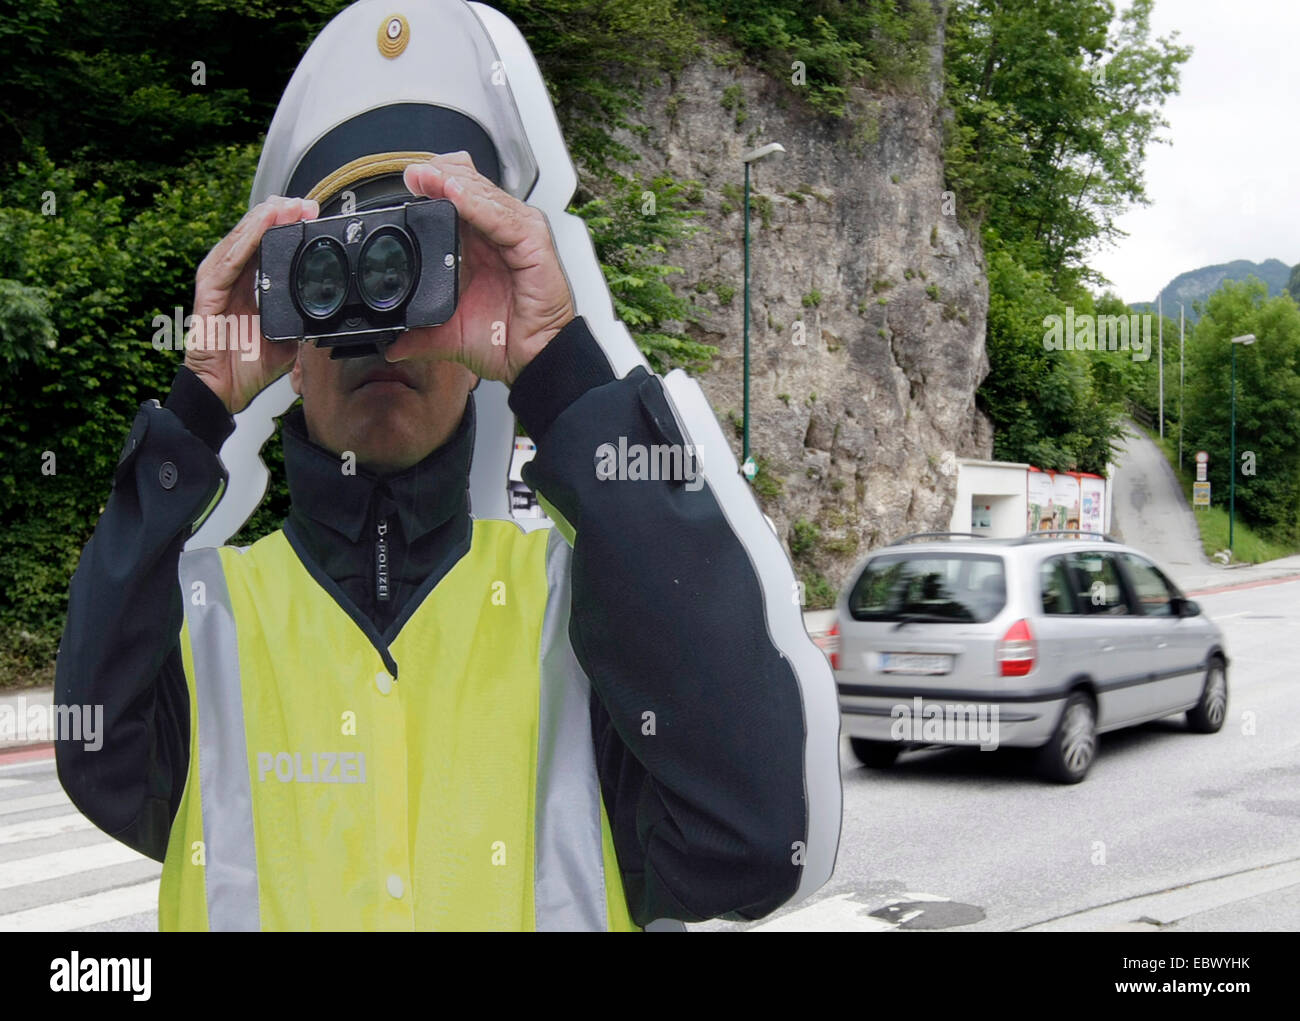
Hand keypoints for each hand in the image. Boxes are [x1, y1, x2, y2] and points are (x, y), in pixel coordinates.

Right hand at [186, 195, 318, 412]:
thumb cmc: (248, 366)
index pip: (267, 247)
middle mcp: (232, 278)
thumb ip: (302, 318)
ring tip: (287, 204)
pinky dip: (247, 238)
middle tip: (306, 204)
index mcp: (249, 285)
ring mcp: (218, 282)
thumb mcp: (287, 337)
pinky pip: (230, 259)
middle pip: (254, 236)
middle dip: (280, 216)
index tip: (313, 218)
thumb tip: (328, 310)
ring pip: (241, 240)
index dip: (288, 229)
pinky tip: (262, 222)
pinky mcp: (209, 291)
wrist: (226, 389)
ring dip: (265, 220)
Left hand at [398, 152, 574, 385]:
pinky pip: (503, 217)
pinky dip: (478, 204)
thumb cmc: (505, 341)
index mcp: (479, 244)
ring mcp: (519, 233)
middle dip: (439, 175)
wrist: (530, 361)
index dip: (433, 185)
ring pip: (485, 195)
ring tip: (427, 177)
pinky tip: (456, 194)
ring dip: (454, 183)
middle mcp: (500, 233)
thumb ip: (419, 333)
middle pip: (470, 185)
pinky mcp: (534, 242)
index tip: (406, 182)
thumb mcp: (449, 332)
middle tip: (412, 174)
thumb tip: (391, 346)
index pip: (458, 197)